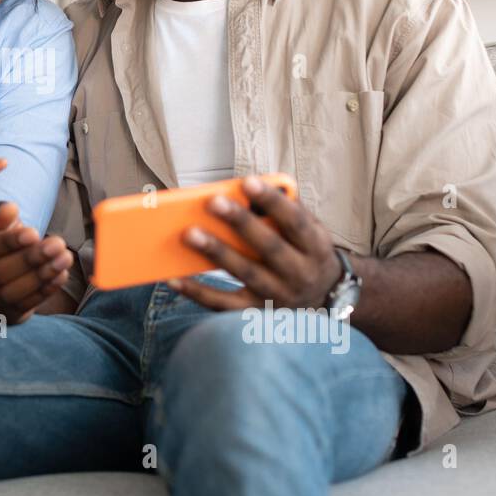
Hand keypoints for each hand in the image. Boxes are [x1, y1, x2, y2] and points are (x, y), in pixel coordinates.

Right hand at [0, 201, 72, 324]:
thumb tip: (10, 209)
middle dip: (29, 260)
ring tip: (65, 258)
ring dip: (41, 277)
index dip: (8, 243)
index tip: (35, 233)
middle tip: (57, 244)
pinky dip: (45, 292)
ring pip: (10, 293)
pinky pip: (23, 307)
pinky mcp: (2, 316)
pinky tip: (62, 275)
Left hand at [167, 175, 342, 311]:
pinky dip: (197, 292)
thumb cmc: (305, 252)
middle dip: (240, 223)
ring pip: (245, 273)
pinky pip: (223, 305)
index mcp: (315, 247)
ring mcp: (278, 296)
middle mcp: (300, 273)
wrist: (321, 299)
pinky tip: (174, 278)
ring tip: (188, 233)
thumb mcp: (309, 231)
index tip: (248, 182)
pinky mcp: (255, 313)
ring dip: (216, 253)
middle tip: (212, 202)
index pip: (295, 221)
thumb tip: (251, 190)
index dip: (273, 202)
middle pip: (269, 247)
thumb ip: (286, 209)